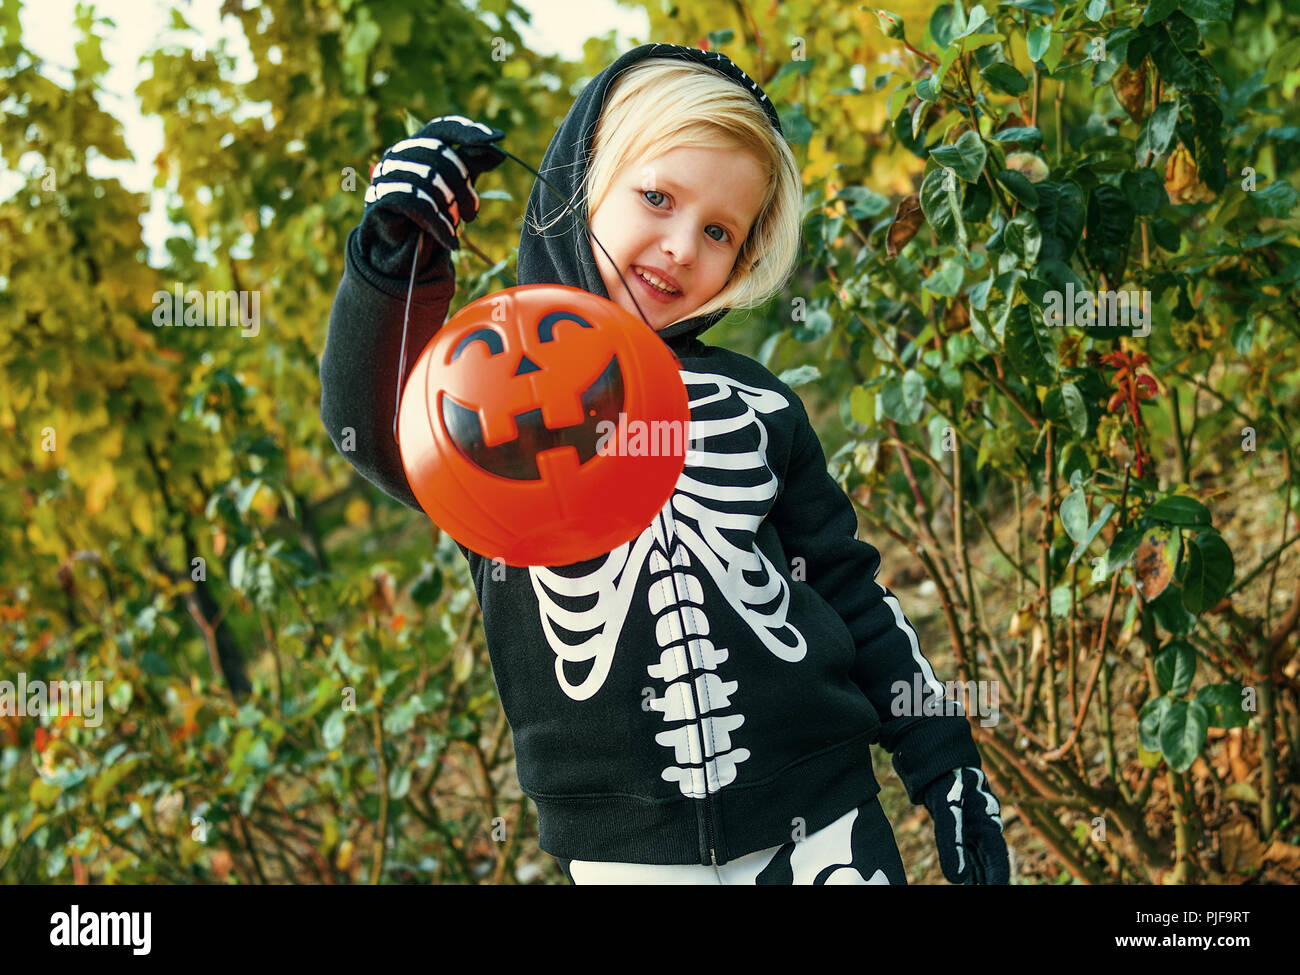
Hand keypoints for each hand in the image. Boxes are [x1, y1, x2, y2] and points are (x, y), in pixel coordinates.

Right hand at [364, 115, 505, 251]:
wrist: (397, 245)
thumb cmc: (430, 210)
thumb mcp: (455, 186)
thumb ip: (473, 165)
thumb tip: (498, 149)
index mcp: (418, 144)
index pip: (444, 127)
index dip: (469, 131)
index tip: (497, 139)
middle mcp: (400, 152)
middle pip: (441, 154)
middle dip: (464, 185)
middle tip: (472, 214)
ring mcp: (387, 171)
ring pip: (430, 180)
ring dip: (451, 209)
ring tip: (457, 226)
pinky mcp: (381, 195)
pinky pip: (418, 205)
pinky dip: (439, 225)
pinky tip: (450, 241)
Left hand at [922, 766, 1009, 883]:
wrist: (937, 757)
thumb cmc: (945, 779)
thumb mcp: (947, 809)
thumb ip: (951, 842)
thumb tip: (956, 878)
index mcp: (987, 821)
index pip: (997, 857)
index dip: (997, 877)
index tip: (996, 890)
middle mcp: (984, 825)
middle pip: (989, 861)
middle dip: (988, 880)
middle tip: (982, 891)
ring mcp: (973, 824)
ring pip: (979, 857)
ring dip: (978, 876)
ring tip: (973, 888)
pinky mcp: (961, 823)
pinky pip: (968, 850)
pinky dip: (968, 866)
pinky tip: (964, 878)